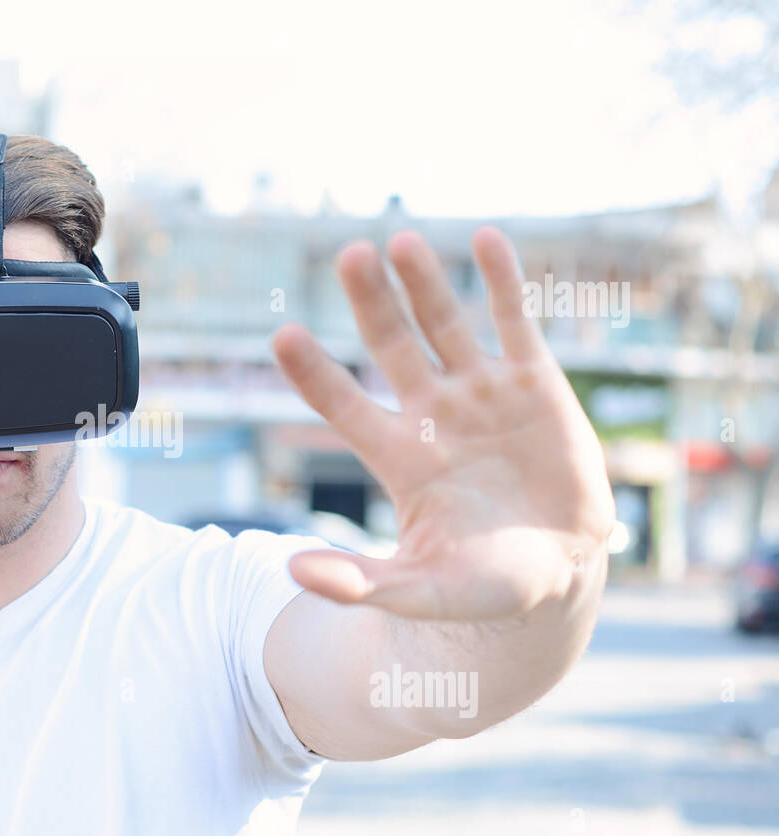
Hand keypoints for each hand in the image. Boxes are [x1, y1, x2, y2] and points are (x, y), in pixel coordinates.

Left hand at [272, 227, 614, 620]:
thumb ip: (359, 581)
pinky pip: (514, 323)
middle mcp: (430, 412)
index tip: (281, 336)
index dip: (313, 373)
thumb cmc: (484, 585)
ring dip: (425, 283)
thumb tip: (290, 573)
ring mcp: (480, 392)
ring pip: (445, 324)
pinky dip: (502, 282)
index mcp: (396, 454)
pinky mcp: (534, 383)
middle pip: (390, 346)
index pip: (341, 402)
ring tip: (401, 241)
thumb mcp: (419, 590)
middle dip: (372, 303)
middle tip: (350, 256)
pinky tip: (486, 238)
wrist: (561, 572)